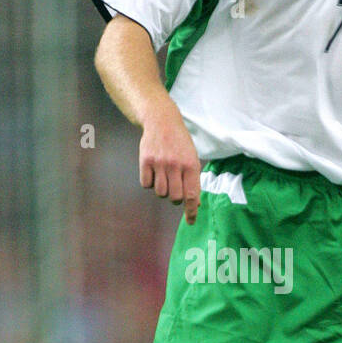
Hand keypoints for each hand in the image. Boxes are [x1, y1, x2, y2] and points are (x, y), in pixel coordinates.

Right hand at [139, 102, 201, 224]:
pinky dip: (149, 182)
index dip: (192, 211)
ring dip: (162, 190)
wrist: (161, 121)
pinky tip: (153, 171)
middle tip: (175, 188)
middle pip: (174, 198)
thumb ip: (194, 180)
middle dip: (175, 199)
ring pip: (160, 192)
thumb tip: (195, 203)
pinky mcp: (145, 161)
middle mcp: (176, 165)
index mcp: (191, 165)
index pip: (192, 194)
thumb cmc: (180, 143)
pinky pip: (146, 184)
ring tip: (164, 177)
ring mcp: (160, 163)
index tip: (191, 221)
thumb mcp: (192, 158)